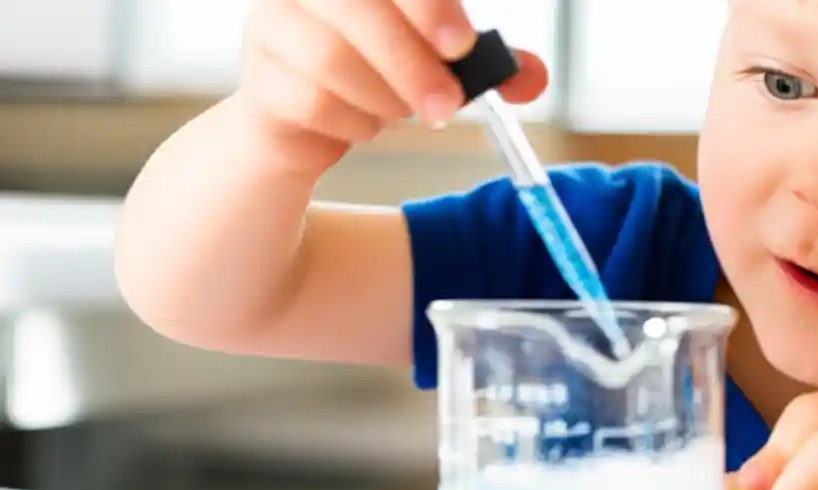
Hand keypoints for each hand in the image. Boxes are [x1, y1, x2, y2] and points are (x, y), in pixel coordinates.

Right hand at [236, 0, 548, 167]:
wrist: (302, 124)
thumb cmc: (376, 74)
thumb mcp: (439, 64)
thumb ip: (488, 66)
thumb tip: (532, 78)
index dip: (427, 4)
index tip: (460, 45)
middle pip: (355, 9)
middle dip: (410, 62)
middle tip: (448, 105)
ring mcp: (272, 25)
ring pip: (332, 61)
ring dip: (385, 99)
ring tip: (402, 111)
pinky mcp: (260, 79)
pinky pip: (314, 103)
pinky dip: (355, 125)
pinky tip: (365, 124)